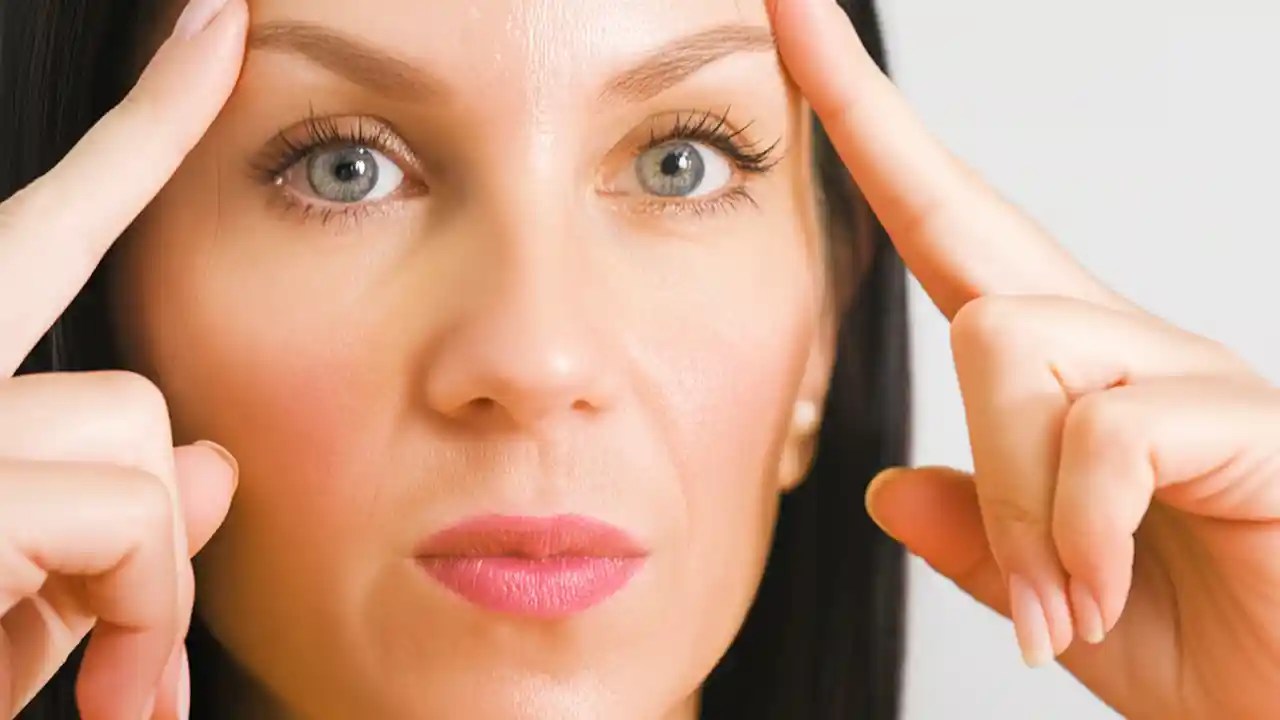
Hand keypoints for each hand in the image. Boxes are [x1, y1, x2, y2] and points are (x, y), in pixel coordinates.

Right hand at [0, 1, 245, 717]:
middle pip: (127, 393)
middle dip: (144, 531)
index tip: (217, 26)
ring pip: (136, 448)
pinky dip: (142, 620)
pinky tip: (107, 703)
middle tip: (127, 670)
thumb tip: (215, 464)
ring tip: (91, 698)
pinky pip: (119, 512)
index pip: (48, 228)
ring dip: (139, 597)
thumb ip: (104, 535)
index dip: (142, 126)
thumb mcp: (6, 609)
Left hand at [773, 1, 1279, 717]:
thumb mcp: (1052, 599)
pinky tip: (1092, 596)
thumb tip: (890, 488)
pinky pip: (1107, 427)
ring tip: (1049, 597)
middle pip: (960, 228)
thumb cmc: (1205, 654)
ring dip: (1007, 496)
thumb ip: (979, 543)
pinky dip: (1072, 531)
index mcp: (1065, 383)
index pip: (944, 225)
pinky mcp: (1253, 425)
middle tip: (853, 184)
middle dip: (866, 125)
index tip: (792, 17)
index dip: (865, 124)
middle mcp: (1127, 350)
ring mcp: (1193, 377)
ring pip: (1010, 343)